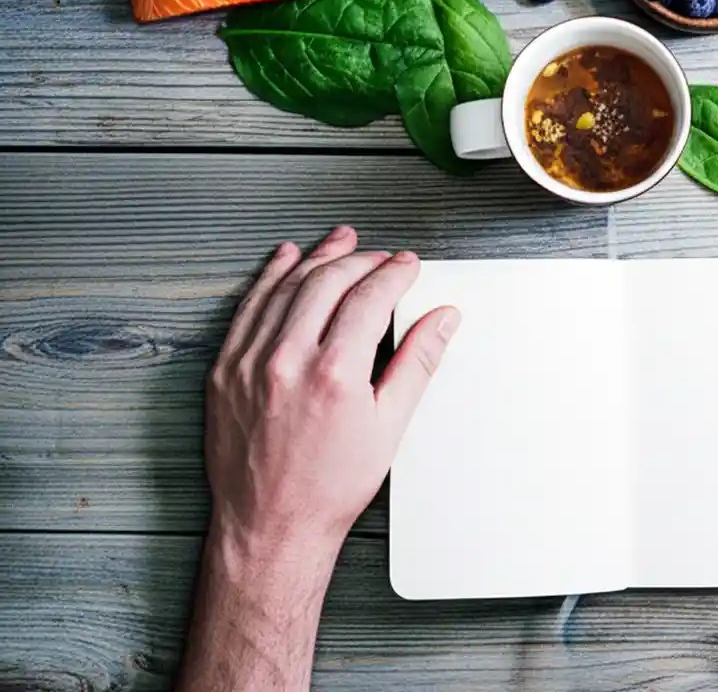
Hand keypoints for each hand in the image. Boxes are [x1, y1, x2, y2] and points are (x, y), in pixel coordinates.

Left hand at [205, 226, 459, 559]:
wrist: (271, 526)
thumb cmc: (330, 487)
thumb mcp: (389, 427)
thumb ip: (417, 363)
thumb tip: (443, 320)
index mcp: (335, 374)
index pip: (369, 297)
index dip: (393, 273)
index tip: (407, 265)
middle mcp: (287, 360)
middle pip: (328, 282)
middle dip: (360, 259)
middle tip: (380, 255)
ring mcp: (249, 362)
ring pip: (285, 286)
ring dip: (317, 257)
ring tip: (340, 241)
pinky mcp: (224, 370)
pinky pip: (249, 308)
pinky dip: (269, 278)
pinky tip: (285, 261)